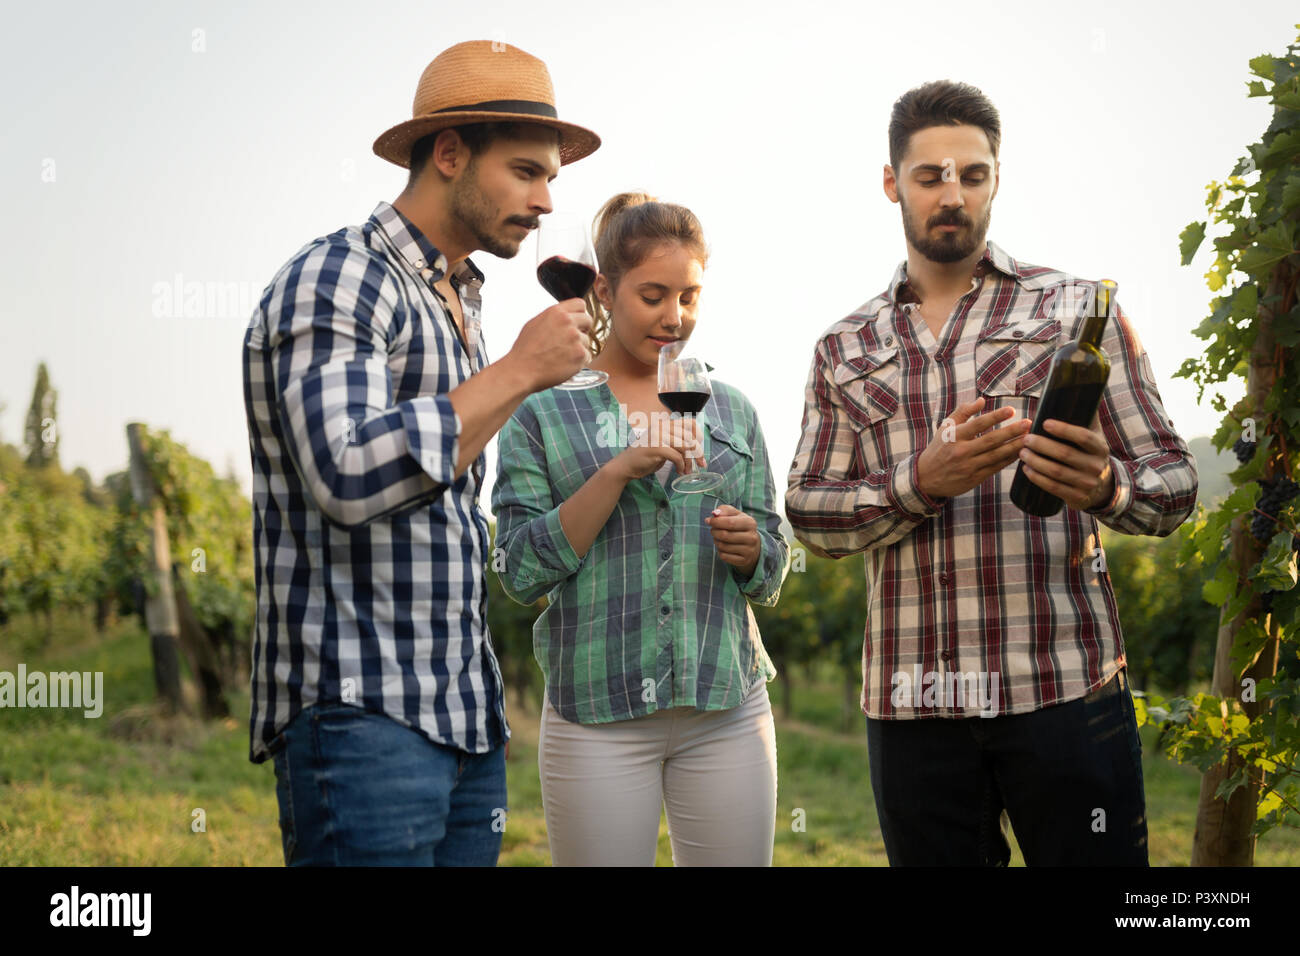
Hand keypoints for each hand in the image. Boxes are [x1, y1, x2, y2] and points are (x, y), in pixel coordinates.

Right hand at [507, 299, 592, 390]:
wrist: (521, 371)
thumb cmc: (525, 350)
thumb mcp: (535, 323)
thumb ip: (553, 317)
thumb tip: (566, 314)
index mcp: (556, 312)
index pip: (580, 304)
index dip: (579, 314)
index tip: (576, 323)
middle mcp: (568, 322)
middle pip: (588, 321)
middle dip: (582, 330)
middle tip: (571, 341)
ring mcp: (575, 338)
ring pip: (586, 341)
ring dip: (578, 348)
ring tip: (560, 356)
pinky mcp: (580, 355)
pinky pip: (587, 356)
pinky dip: (578, 362)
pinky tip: (564, 364)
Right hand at [610, 417, 705, 482]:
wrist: (626, 465)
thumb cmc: (646, 456)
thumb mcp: (663, 444)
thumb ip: (676, 441)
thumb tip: (696, 446)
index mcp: (664, 423)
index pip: (690, 422)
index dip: (699, 434)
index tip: (700, 447)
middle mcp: (662, 426)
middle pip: (690, 437)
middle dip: (697, 453)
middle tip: (700, 464)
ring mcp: (658, 436)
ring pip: (685, 447)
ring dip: (689, 462)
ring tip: (686, 470)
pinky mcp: (656, 447)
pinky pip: (677, 456)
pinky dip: (681, 466)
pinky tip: (679, 471)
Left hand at [705, 505, 759, 575]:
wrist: (752, 544)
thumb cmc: (740, 526)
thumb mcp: (735, 515)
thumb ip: (724, 510)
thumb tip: (714, 513)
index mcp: (750, 523)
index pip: (729, 523)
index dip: (716, 522)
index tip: (708, 520)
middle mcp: (752, 537)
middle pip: (725, 535)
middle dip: (714, 532)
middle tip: (712, 530)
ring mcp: (749, 550)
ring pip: (723, 546)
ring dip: (716, 541)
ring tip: (718, 537)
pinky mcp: (743, 560)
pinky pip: (724, 556)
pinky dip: (719, 551)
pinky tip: (723, 547)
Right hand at [916, 398, 1030, 499]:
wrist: (926, 478)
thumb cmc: (939, 449)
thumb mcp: (945, 428)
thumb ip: (963, 412)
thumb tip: (982, 400)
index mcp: (954, 436)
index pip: (978, 424)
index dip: (995, 416)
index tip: (1011, 410)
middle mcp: (961, 451)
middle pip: (991, 440)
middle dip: (1011, 431)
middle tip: (1028, 423)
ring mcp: (968, 466)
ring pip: (996, 455)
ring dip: (1014, 446)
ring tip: (1029, 438)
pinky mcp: (974, 479)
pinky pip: (996, 467)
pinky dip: (1009, 460)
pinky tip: (1020, 452)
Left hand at [1019, 417, 1114, 510]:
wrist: (1101, 487)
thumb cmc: (1088, 453)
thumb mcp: (1093, 435)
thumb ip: (1084, 414)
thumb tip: (1074, 383)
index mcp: (1099, 446)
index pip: (1083, 436)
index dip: (1063, 429)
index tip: (1044, 423)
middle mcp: (1096, 465)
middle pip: (1065, 455)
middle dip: (1041, 446)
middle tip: (1025, 439)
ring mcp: (1087, 483)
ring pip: (1056, 472)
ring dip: (1035, 462)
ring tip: (1021, 452)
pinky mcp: (1077, 497)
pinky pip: (1054, 488)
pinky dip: (1037, 478)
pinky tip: (1026, 470)